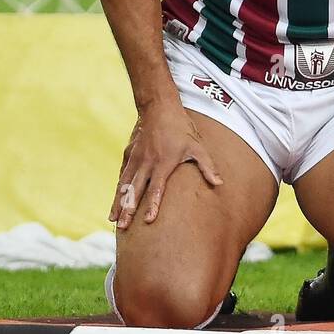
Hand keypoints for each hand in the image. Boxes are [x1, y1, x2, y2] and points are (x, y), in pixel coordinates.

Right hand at [108, 102, 222, 227]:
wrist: (159, 107)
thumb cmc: (181, 128)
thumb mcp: (198, 146)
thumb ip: (208, 166)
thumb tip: (220, 184)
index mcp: (164, 163)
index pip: (157, 189)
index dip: (153, 205)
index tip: (148, 221)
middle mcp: (147, 163)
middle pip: (135, 190)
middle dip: (128, 209)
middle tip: (122, 226)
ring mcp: (136, 158)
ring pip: (125, 184)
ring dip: (118, 202)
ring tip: (112, 219)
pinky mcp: (130, 153)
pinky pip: (123, 174)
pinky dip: (119, 188)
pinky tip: (115, 199)